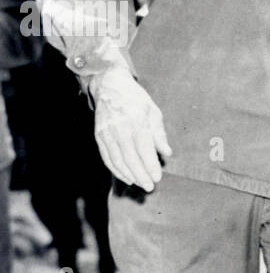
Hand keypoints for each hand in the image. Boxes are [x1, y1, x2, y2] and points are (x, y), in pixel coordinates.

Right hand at [92, 67, 170, 191]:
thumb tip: (167, 153)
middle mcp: (120, 127)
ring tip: (140, 184)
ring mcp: (107, 132)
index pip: (144, 148)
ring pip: (117, 160)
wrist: (109, 86)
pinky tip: (126, 177)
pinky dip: (116, 169)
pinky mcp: (99, 136)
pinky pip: (107, 157)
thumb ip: (159, 134)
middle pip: (130, 158)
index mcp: (136, 120)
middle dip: (141, 175)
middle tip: (150, 187)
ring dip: (129, 175)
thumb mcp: (153, 111)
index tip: (157, 178)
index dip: (150, 165)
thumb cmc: (135, 99)